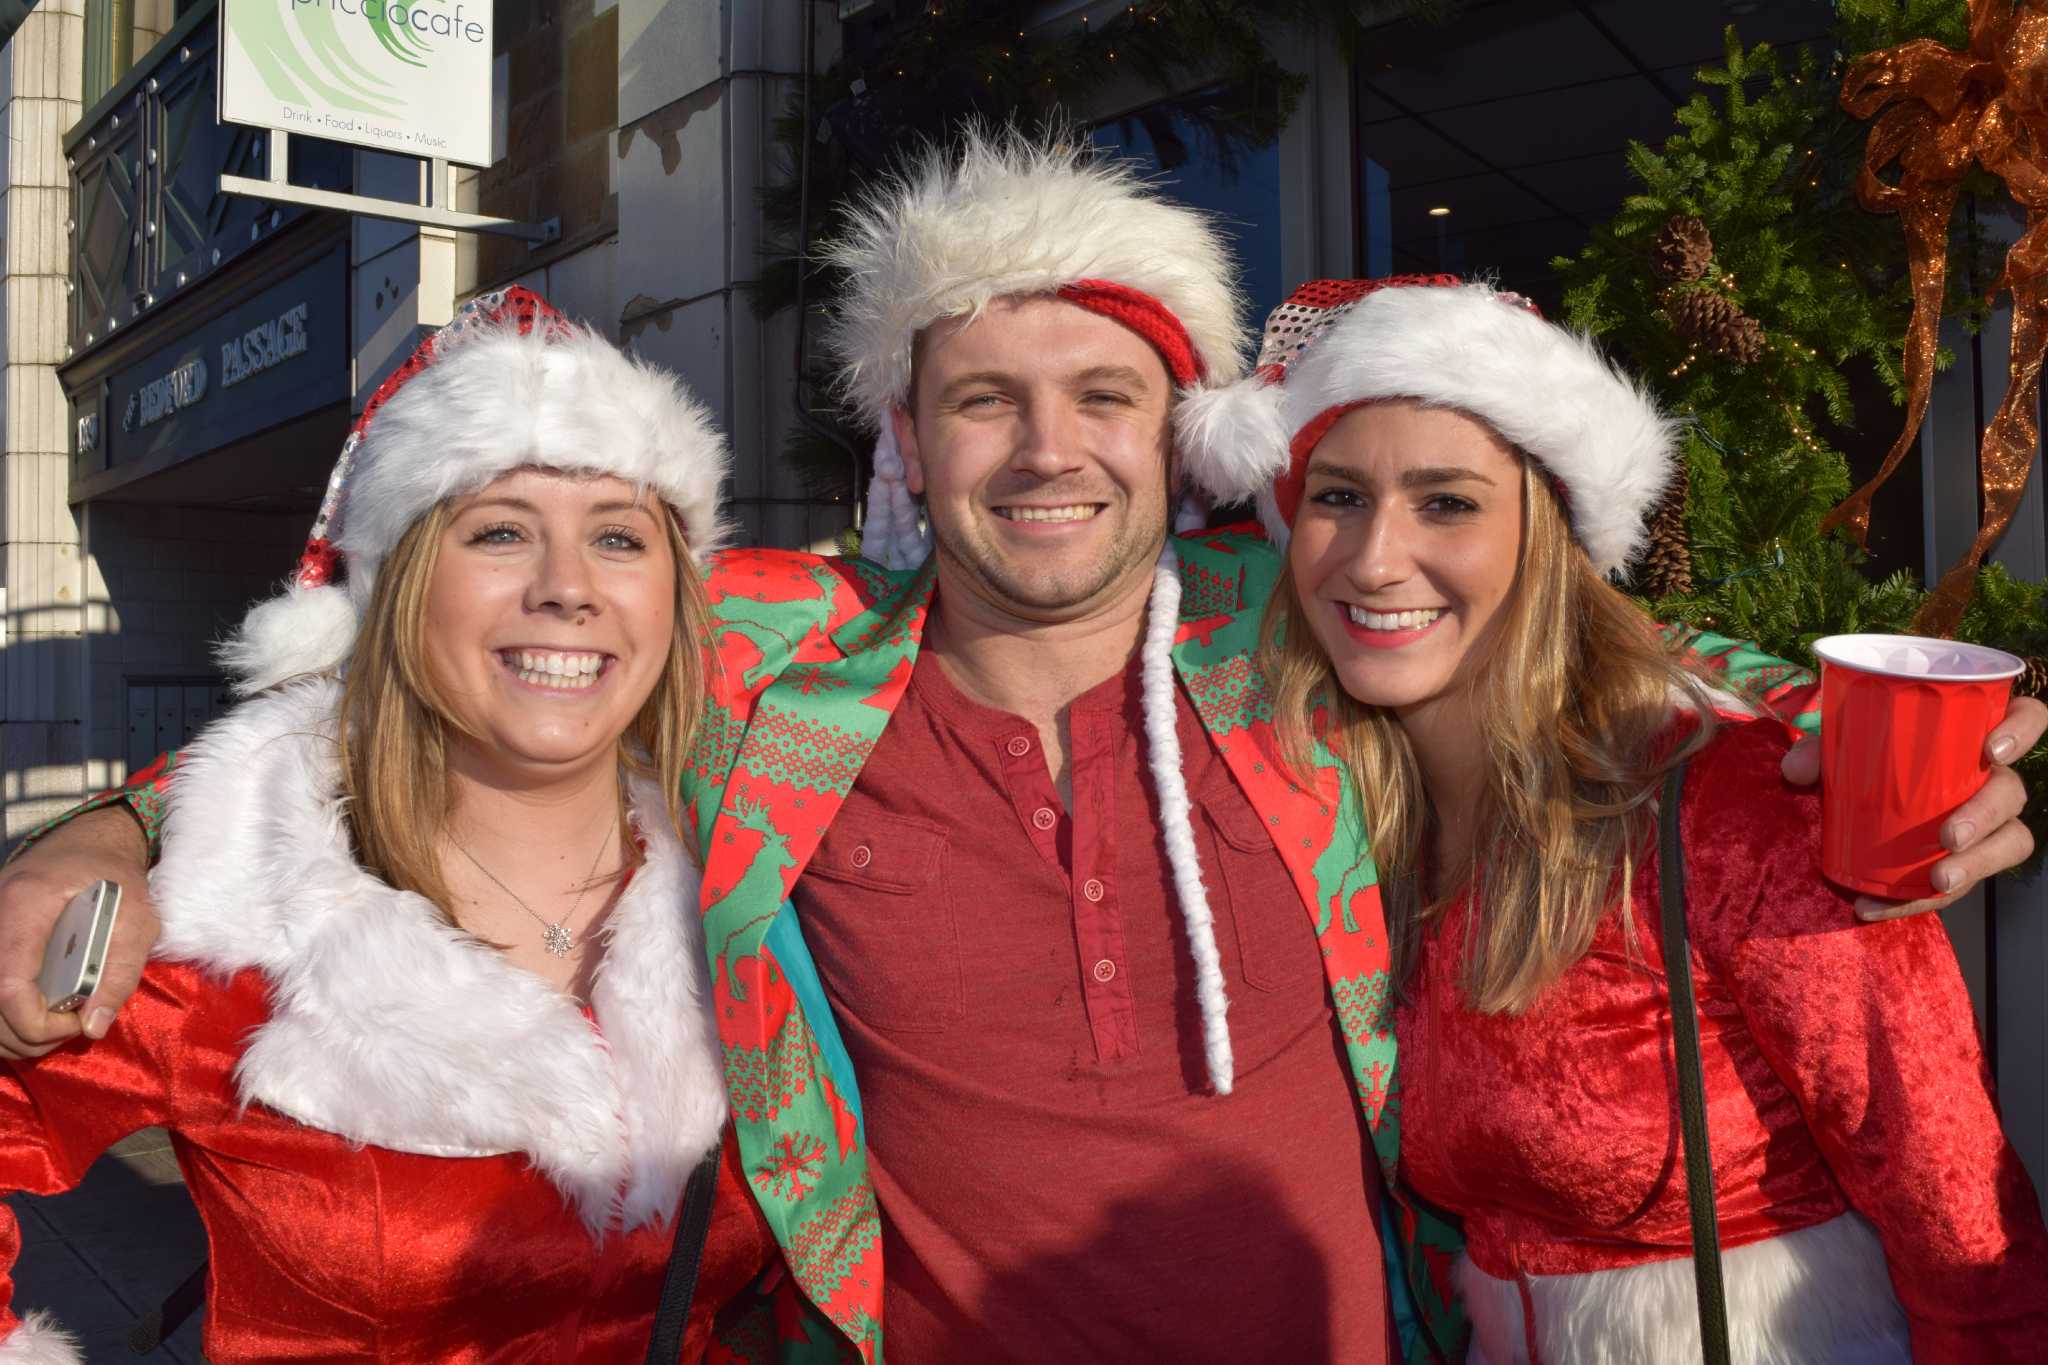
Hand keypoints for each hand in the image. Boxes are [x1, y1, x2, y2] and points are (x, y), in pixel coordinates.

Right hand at [0, 806, 160, 1057]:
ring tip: (57, 1024)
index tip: (74, 1025)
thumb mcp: (137, 920)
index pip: (8, 985)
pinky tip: (33, 1017)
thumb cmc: (115, 878)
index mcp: (27, 906)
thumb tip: (94, 1026)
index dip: (34, 1022)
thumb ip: (120, 972)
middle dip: (28, 1033)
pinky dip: (4, 1018)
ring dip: (13, 1033)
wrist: (86, 845)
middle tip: (73, 1026)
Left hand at [1781, 695, 2045, 919]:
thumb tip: (1798, 771)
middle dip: (1987, 816)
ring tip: (1940, 881)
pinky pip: (1957, 886)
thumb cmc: (1859, 757)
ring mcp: (1984, 822)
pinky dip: (1916, 900)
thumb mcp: (1836, 749)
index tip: (1991, 748)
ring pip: (2009, 843)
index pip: (2026, 717)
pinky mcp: (1961, 860)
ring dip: (1978, 866)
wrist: (1843, 801)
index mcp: (1972, 735)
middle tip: (1950, 836)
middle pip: (2012, 792)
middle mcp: (1989, 777)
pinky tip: (1874, 906)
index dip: (2023, 727)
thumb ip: (1817, 753)